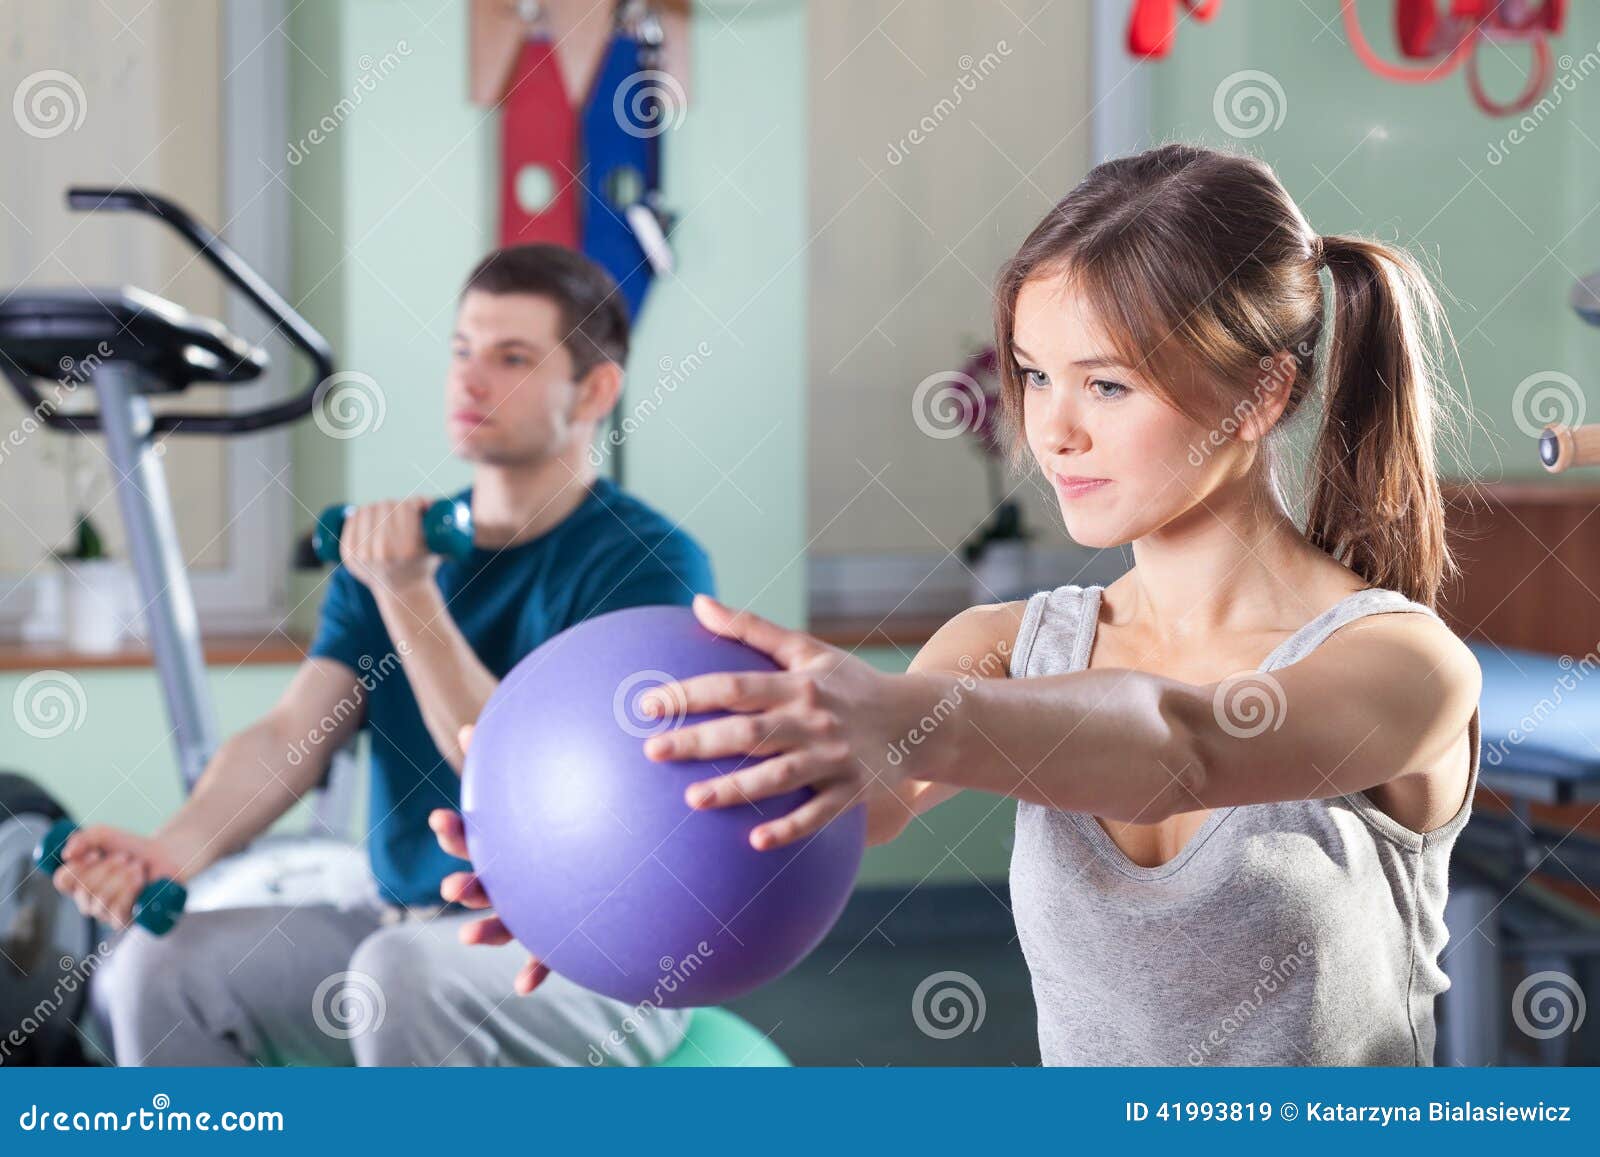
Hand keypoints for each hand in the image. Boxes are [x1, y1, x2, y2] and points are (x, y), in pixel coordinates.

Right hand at [51, 826, 183, 929]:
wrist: (167, 855)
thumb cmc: (132, 847)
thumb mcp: (105, 835)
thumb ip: (83, 838)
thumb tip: (67, 854)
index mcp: (80, 882)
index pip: (62, 881)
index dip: (76, 867)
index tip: (96, 853)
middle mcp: (90, 901)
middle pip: (83, 890)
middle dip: (107, 868)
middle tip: (125, 857)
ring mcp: (107, 914)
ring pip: (100, 901)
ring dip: (121, 877)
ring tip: (137, 866)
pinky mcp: (127, 920)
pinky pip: (117, 913)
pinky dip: (129, 891)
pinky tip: (140, 879)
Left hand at [340, 498, 439, 596]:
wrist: (402, 591)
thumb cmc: (423, 565)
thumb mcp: (437, 548)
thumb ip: (436, 523)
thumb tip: (426, 501)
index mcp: (408, 549)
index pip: (406, 508)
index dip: (413, 503)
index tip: (417, 507)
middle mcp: (383, 552)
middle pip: (385, 507)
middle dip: (395, 504)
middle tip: (400, 509)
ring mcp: (363, 554)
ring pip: (366, 511)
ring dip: (376, 507)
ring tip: (383, 512)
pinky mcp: (348, 554)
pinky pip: (350, 522)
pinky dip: (358, 514)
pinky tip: (365, 515)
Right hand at [431, 724, 548, 994]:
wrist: (602, 874)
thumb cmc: (560, 824)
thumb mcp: (540, 795)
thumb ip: (507, 767)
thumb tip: (471, 726)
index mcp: (504, 848)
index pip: (472, 837)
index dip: (455, 830)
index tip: (440, 818)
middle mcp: (509, 883)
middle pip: (480, 884)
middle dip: (465, 885)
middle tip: (455, 886)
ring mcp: (527, 913)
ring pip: (502, 924)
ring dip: (484, 931)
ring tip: (469, 936)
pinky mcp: (552, 938)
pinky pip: (542, 956)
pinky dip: (531, 971)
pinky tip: (522, 986)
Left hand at [639, 594, 939, 850]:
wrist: (915, 719)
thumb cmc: (849, 683)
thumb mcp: (806, 649)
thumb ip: (750, 629)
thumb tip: (698, 602)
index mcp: (797, 685)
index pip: (735, 687)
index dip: (690, 695)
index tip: (647, 706)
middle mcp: (813, 720)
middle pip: (748, 733)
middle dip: (699, 742)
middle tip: (652, 752)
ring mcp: (832, 758)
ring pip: (778, 776)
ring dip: (735, 788)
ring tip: (691, 799)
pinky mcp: (850, 791)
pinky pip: (818, 814)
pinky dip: (790, 827)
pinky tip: (756, 841)